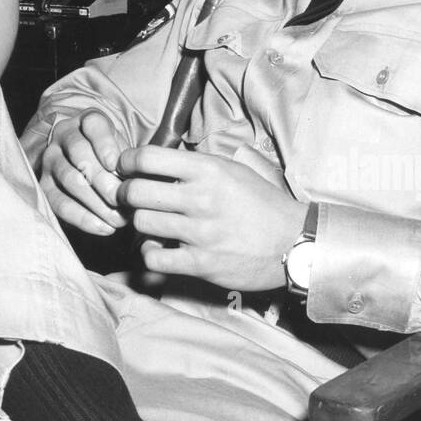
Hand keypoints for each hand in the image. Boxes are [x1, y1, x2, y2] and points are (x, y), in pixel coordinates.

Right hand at [37, 109, 129, 235]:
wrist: (84, 162)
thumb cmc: (113, 157)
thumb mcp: (123, 149)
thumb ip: (132, 162)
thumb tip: (141, 185)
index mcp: (87, 120)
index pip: (94, 125)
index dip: (104, 144)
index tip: (115, 165)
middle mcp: (64, 135)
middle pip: (80, 155)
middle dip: (104, 181)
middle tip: (124, 201)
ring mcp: (50, 160)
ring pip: (71, 180)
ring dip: (97, 203)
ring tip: (119, 219)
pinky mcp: (44, 185)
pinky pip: (60, 204)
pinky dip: (84, 219)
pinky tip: (105, 228)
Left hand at [116, 145, 310, 291]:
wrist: (294, 242)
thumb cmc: (261, 203)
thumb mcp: (232, 170)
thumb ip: (196, 166)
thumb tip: (157, 161)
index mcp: (208, 170)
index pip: (147, 157)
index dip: (127, 161)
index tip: (125, 167)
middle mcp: (201, 198)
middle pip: (135, 191)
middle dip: (125, 193)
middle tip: (129, 196)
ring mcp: (200, 232)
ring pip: (141, 223)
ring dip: (139, 223)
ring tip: (148, 222)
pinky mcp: (201, 263)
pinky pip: (154, 259)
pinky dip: (150, 254)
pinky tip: (160, 249)